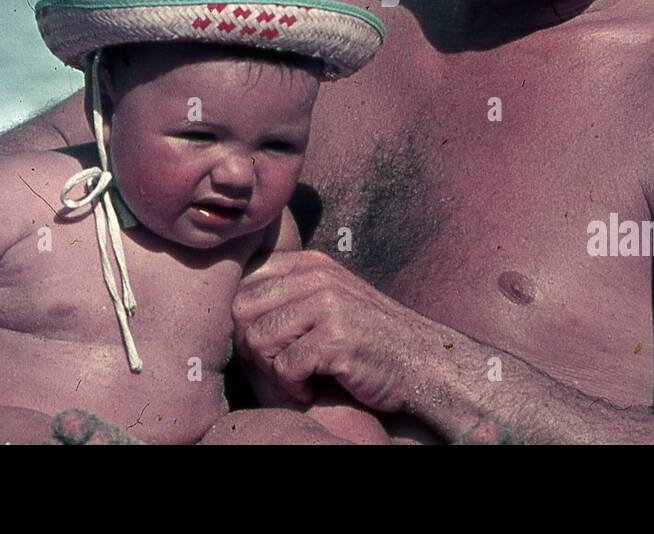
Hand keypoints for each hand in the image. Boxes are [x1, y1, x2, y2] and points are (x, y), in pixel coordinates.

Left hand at [233, 250, 434, 414]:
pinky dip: (293, 388)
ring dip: (271, 370)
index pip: (245, 282)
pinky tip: (311, 389)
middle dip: (250, 346)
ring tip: (295, 378)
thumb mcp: (330, 299)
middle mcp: (317, 277)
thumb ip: (290, 293)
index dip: (243, 319)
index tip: (265, 345)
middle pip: (242, 310)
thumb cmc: (368, 338)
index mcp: (310, 264)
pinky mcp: (337, 338)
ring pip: (259, 339)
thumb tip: (231, 305)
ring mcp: (329, 305)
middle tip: (276, 366)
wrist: (423, 362)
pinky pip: (285, 367)